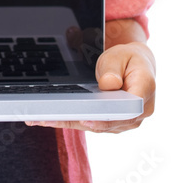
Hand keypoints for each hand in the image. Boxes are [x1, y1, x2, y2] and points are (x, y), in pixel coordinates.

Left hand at [25, 18, 154, 133]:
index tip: (86, 119)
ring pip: (93, 126)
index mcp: (144, 93)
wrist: (135, 66)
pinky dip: (67, 121)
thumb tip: (108, 85)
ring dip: (66, 122)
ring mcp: (123, 122)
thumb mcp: (121, 56)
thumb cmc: (128, 60)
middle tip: (50, 117)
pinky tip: (44, 119)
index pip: (127, 110)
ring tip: (39, 118)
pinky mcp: (110, 125)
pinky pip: (88, 124)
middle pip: (106, 121)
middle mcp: (137, 114)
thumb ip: (113, 69)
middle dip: (77, 120)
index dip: (106, 117)